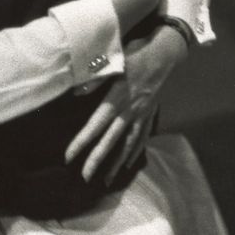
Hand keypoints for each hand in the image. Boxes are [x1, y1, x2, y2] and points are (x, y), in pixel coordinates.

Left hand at [65, 27, 186, 179]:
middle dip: (97, 159)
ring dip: (116, 162)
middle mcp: (129, 110)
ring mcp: (142, 114)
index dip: (82, 141)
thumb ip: (95, 79)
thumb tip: (76, 93)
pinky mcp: (150, 113)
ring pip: (128, 143)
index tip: (70, 157)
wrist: (165, 54)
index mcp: (116, 98)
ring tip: (106, 180)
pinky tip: (128, 163)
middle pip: (111, 139)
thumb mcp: (113, 62)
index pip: (95, 125)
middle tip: (85, 177)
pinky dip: (135, 151)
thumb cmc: (135, 56)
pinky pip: (142, 137)